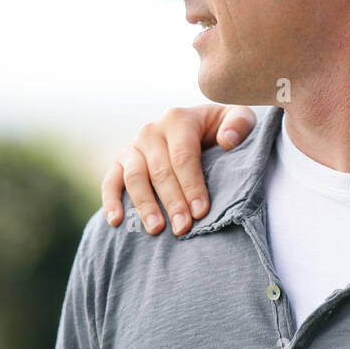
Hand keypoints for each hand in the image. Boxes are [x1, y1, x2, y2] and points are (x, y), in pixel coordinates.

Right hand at [102, 104, 257, 235]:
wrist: (198, 128)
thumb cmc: (221, 128)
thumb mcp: (238, 118)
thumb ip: (239, 124)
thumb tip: (227, 140)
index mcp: (179, 119)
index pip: (183, 156)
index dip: (192, 185)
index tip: (201, 211)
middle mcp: (152, 130)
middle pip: (160, 171)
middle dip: (172, 202)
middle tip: (184, 228)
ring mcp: (134, 146)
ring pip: (135, 177)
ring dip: (145, 205)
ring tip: (157, 229)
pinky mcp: (120, 162)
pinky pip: (110, 181)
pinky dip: (111, 201)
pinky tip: (116, 221)